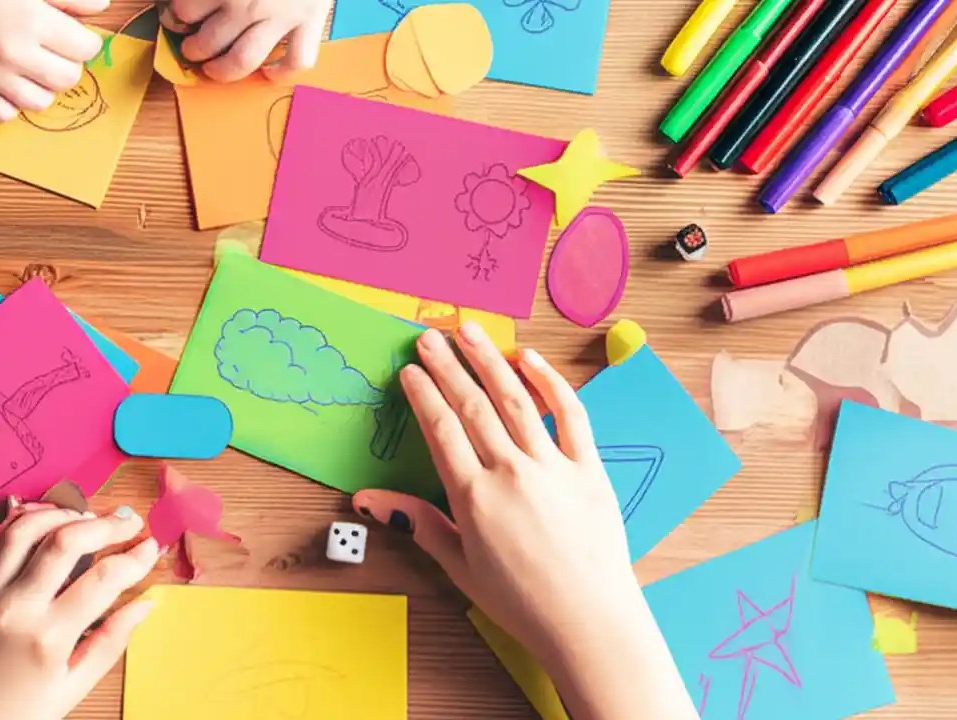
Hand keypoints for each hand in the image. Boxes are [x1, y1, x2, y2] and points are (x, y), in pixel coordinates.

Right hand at [0, 0, 107, 120]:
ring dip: (39, 85)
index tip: (65, 32)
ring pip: (42, 102)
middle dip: (63, 63)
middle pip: (68, 78)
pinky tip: (1, 79)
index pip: (86, 49)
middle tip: (43, 47)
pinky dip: (9, 102)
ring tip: (23, 64)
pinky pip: (6, 115)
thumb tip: (102, 6)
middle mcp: (14, 53)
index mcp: (33, 20)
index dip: (80, 40)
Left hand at [0, 502, 160, 719]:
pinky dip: (17, 524)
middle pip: (67, 541)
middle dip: (106, 524)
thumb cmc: (11, 716)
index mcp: (49, 639)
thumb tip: (145, 605)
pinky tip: (40, 524)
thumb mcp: (70, 690)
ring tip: (86, 517)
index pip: (104, 579)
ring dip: (61, 514)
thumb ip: (110, 643)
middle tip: (128, 522)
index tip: (150, 548)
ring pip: (24, 530)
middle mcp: (15, 608)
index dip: (135, 558)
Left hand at [160, 0, 332, 80]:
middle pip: (209, 41)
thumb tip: (195, 1)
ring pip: (244, 59)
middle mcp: (248, 3)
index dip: (177, 17)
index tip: (178, 18)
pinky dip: (282, 74)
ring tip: (213, 69)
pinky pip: (296, 60)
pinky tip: (268, 73)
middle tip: (192, 49)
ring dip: (222, 70)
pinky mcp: (310, 22)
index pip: (186, 9)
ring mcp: (281, 17)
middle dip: (194, 50)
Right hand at [354, 324, 695, 719]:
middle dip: (447, 366)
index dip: (423, 394)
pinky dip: (549, 382)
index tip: (410, 369)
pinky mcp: (590, 468)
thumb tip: (366, 499)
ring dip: (488, 360)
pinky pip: (570, 414)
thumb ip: (417, 522)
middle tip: (428, 336)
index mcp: (474, 498)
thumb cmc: (521, 601)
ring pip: (515, 399)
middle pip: (472, 405)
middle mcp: (511, 472)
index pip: (441, 429)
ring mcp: (553, 466)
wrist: (589, 622)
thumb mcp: (459, 566)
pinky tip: (528, 359)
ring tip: (468, 330)